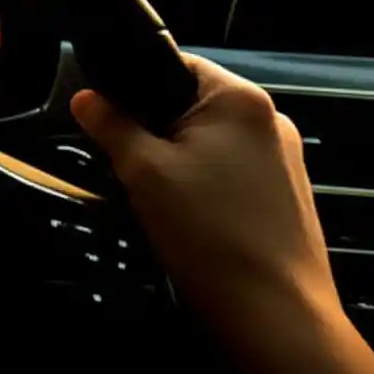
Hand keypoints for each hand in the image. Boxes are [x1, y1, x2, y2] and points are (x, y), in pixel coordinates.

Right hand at [71, 54, 373, 373]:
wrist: (273, 311)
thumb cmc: (209, 233)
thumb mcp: (143, 173)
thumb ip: (112, 126)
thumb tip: (86, 98)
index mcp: (239, 98)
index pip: (176, 62)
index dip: (134, 84)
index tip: (109, 116)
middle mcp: (271, 119)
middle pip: (193, 106)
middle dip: (157, 133)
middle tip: (133, 168)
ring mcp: (285, 159)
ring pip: (212, 144)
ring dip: (182, 163)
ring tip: (164, 201)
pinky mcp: (287, 195)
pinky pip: (233, 173)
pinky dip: (207, 188)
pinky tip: (194, 221)